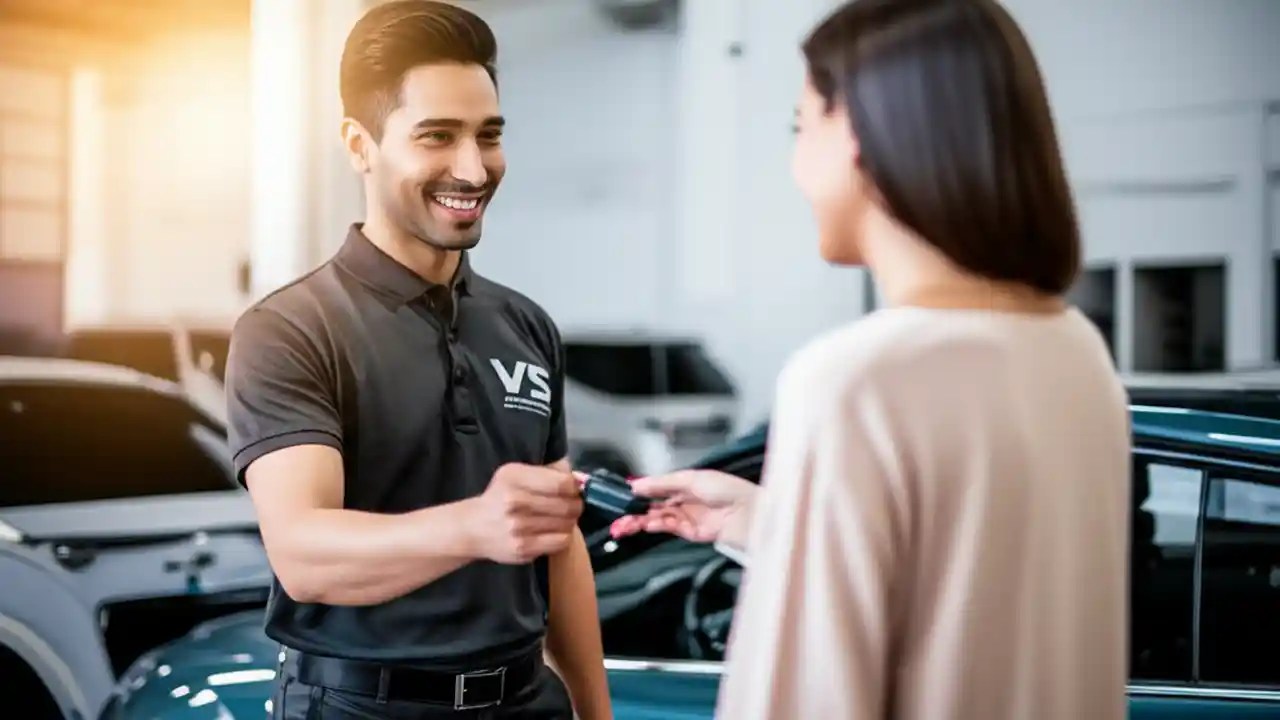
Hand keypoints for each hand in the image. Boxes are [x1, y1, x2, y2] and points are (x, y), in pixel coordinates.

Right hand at [468, 463, 582, 563]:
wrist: (472, 528)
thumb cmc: (498, 498)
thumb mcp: (514, 475)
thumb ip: (546, 472)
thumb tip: (580, 479)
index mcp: (515, 477)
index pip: (562, 483)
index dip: (574, 487)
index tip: (573, 490)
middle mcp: (516, 500)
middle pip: (567, 505)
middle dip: (575, 505)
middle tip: (571, 506)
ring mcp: (519, 526)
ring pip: (567, 524)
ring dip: (569, 521)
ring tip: (560, 519)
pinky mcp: (523, 548)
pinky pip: (560, 542)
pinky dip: (563, 537)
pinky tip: (553, 532)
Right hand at [610, 469, 757, 545]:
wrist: (753, 514)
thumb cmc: (732, 490)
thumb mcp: (693, 478)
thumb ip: (663, 483)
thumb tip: (639, 484)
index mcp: (687, 483)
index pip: (657, 488)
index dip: (639, 492)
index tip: (622, 496)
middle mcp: (687, 500)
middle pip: (655, 506)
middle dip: (635, 511)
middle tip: (618, 517)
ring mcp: (690, 517)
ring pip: (659, 519)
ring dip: (641, 521)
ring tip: (626, 524)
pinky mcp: (695, 533)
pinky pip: (671, 529)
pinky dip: (658, 526)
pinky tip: (648, 524)